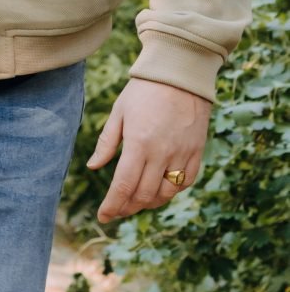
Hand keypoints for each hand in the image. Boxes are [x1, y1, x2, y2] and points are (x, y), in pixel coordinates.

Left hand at [87, 78, 210, 223]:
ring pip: (166, 194)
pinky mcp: (197, 152)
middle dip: (127, 208)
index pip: (123, 187)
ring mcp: (182, 154)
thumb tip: (93, 167)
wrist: (180, 74)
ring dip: (149, 203)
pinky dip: (171, 191)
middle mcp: (161, 154)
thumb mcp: (119, 113)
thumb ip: (107, 143)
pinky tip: (160, 190)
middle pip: (144, 195)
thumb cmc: (143, 90)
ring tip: (136, 202)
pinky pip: (185, 182)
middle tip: (117, 210)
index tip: (103, 217)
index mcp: (138, 145)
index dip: (112, 206)